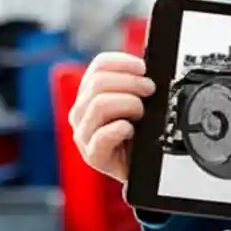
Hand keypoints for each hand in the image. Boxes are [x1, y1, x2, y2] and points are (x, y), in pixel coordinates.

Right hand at [69, 52, 156, 181]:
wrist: (138, 168)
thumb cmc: (136, 135)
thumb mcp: (134, 104)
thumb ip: (135, 86)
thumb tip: (147, 72)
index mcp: (90, 93)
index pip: (99, 66)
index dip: (123, 62)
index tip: (143, 68)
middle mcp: (81, 111)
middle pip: (99, 82)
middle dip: (131, 82)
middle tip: (149, 90)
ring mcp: (83, 134)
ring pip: (100, 104)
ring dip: (128, 104)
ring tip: (141, 113)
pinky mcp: (92, 155)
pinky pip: (103, 135)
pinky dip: (121, 129)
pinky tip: (131, 130)